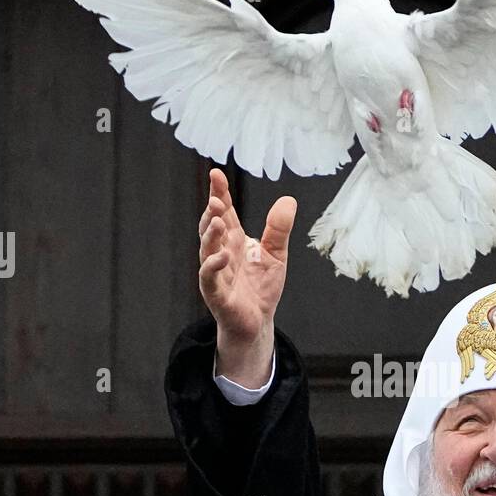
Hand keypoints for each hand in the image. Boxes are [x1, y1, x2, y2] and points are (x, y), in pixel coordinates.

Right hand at [198, 169, 296, 386]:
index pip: (224, 212)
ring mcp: (216, 272)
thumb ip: (279, 229)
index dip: (219, 193)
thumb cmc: (262, 287)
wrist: (258, 321)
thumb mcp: (276, 254)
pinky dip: (213, 265)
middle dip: (211, 212)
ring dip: (211, 235)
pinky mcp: (216, 294)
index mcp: (234, 240)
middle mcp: (221, 252)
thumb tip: (288, 200)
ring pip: (206, 249)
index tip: (216, 174)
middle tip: (216, 199)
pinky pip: (209, 277)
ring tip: (219, 222)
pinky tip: (223, 256)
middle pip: (211, 227)